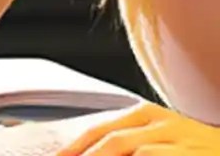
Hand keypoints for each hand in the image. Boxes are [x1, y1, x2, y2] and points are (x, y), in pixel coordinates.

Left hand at [57, 103, 219, 154]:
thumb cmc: (190, 148)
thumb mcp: (156, 137)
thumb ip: (125, 140)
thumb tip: (84, 151)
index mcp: (146, 114)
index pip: (99, 130)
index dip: (74, 147)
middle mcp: (161, 123)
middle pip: (111, 141)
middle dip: (85, 155)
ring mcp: (179, 140)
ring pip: (132, 150)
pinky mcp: (191, 155)